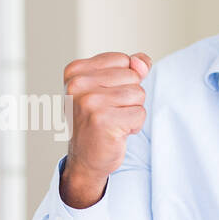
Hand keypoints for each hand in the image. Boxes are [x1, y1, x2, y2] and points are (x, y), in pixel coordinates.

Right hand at [60, 51, 150, 207]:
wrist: (85, 159)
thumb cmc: (97, 121)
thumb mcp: (109, 87)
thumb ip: (130, 67)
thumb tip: (143, 63)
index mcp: (75, 71)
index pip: (123, 60)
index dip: (123, 80)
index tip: (104, 96)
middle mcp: (78, 84)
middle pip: (132, 76)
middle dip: (129, 96)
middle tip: (108, 112)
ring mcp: (89, 102)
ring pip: (138, 94)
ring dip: (132, 111)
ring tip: (113, 122)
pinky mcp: (103, 121)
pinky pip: (140, 114)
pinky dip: (134, 126)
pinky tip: (116, 132)